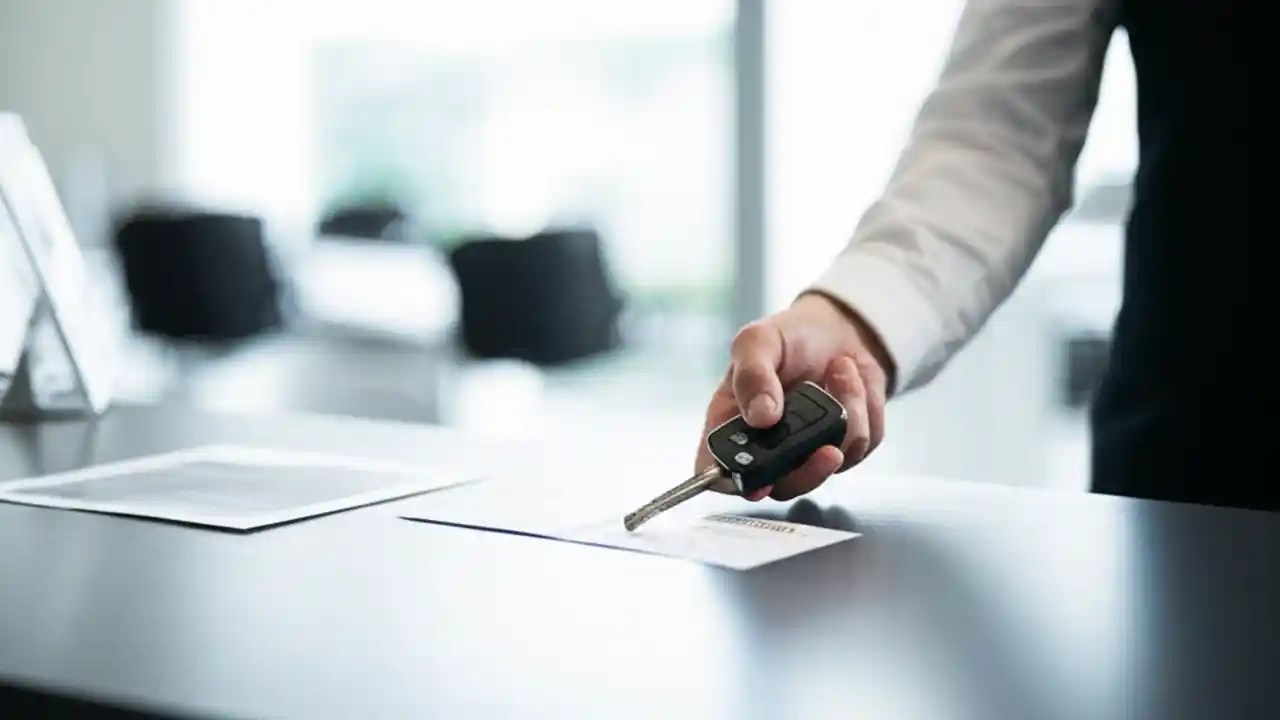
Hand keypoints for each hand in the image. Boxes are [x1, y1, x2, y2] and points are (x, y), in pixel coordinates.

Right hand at [696, 292, 891, 500]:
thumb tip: (762, 417)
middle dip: (808, 472)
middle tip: (826, 450)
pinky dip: (864, 406)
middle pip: (781, 488)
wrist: (839, 329)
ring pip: (832, 464)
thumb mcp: (758, 341)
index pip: (717, 471)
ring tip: (838, 369)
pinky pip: (863, 444)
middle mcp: (768, 447)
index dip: (731, 484)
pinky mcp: (846, 446)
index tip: (756, 480)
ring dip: (845, 410)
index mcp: (733, 424)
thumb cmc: (787, 337)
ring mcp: (807, 452)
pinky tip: (850, 379)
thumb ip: (752, 375)